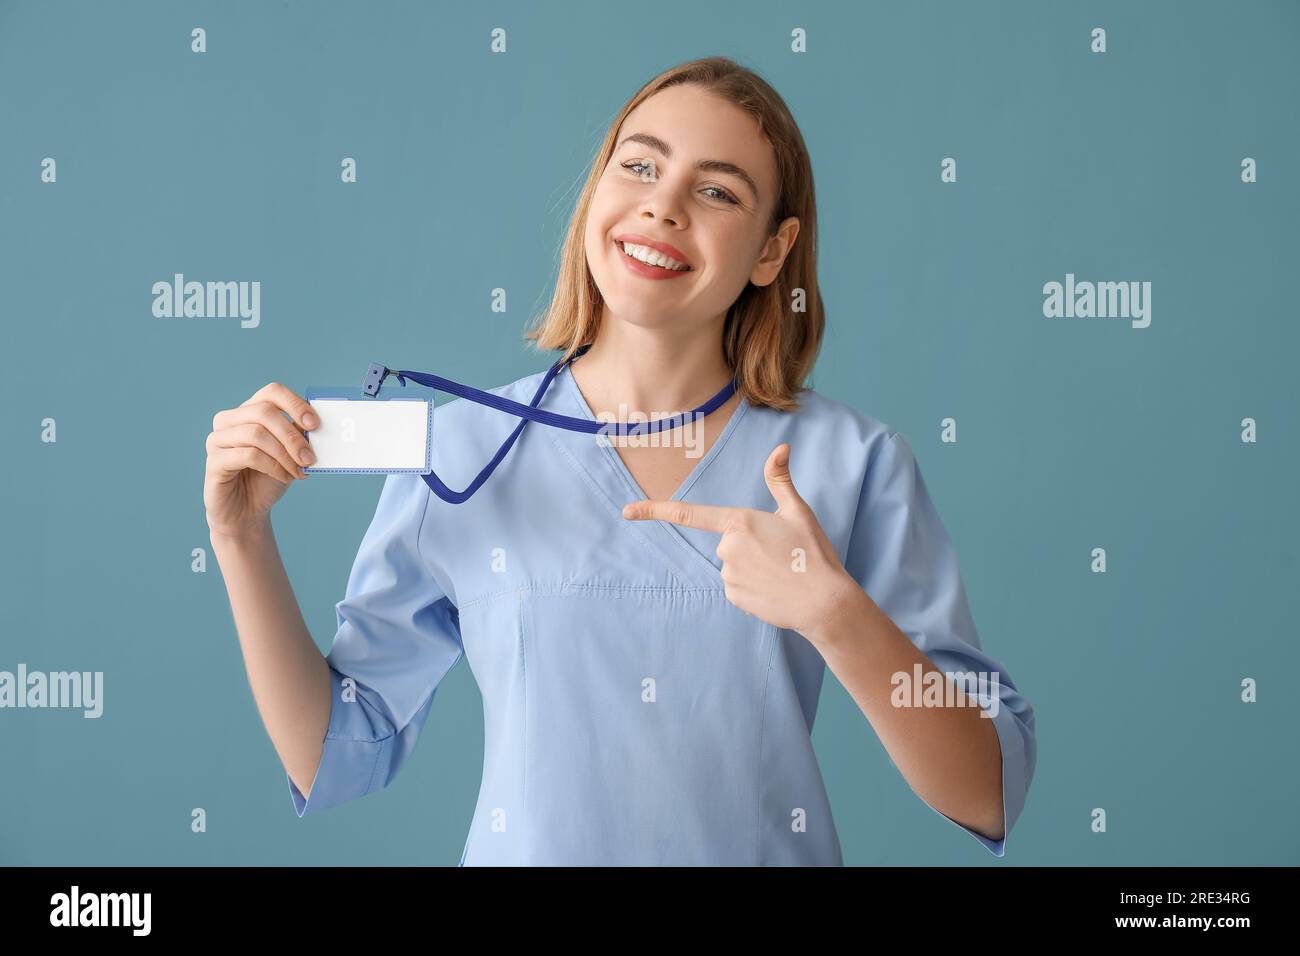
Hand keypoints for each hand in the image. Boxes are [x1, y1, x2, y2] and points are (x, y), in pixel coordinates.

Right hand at [204, 382, 318, 540]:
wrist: (247, 510)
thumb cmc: (268, 478)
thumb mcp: (289, 454)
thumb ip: (298, 436)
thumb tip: (315, 424)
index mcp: (249, 411)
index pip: (271, 392)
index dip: (295, 404)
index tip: (314, 425)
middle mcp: (229, 420)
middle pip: (264, 412)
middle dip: (292, 436)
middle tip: (310, 458)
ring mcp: (217, 439)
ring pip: (256, 434)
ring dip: (284, 455)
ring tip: (298, 471)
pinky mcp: (213, 461)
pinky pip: (248, 455)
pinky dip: (273, 467)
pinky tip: (284, 477)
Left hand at [622, 443, 861, 637]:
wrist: (824, 603)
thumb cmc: (813, 554)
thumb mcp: (798, 512)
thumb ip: (780, 480)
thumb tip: (781, 448)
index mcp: (739, 522)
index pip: (689, 514)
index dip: (654, 511)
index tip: (626, 511)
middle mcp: (727, 549)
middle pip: (727, 543)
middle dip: (748, 547)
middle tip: (781, 555)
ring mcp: (728, 576)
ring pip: (732, 566)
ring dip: (752, 568)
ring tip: (781, 573)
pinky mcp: (734, 598)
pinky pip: (737, 587)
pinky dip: (754, 588)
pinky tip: (775, 590)